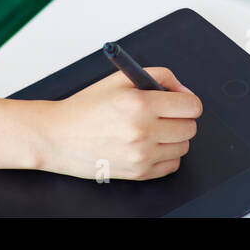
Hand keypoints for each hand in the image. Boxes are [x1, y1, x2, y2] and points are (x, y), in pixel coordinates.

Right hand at [33, 67, 202, 179]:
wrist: (58, 137)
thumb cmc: (88, 106)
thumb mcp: (122, 79)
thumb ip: (160, 76)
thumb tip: (184, 91)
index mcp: (140, 103)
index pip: (191, 106)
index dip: (187, 101)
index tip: (181, 101)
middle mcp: (143, 131)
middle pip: (190, 127)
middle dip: (181, 118)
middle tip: (164, 113)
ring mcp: (141, 155)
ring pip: (183, 146)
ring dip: (174, 137)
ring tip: (153, 129)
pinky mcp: (138, 173)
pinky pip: (172, 165)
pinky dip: (166, 155)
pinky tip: (149, 144)